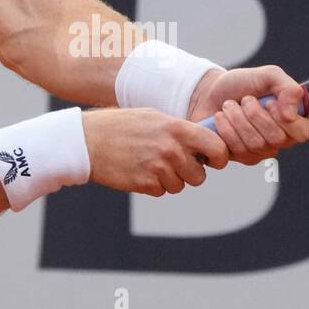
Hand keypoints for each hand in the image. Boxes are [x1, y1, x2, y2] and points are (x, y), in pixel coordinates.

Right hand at [82, 108, 230, 196]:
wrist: (88, 141)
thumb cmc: (122, 125)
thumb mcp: (154, 117)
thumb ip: (181, 129)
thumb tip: (206, 142)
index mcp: (177, 128)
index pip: (217, 147)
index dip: (220, 157)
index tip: (215, 161)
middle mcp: (171, 149)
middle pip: (200, 176)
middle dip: (190, 173)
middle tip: (175, 164)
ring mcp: (158, 168)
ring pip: (180, 186)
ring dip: (171, 180)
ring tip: (151, 164)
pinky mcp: (145, 184)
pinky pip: (162, 191)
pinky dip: (154, 185)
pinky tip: (140, 170)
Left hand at [186, 65, 308, 165]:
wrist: (210, 92)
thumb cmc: (242, 84)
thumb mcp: (269, 75)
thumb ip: (288, 88)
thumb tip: (292, 113)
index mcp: (293, 120)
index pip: (301, 133)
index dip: (285, 119)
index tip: (269, 102)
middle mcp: (280, 140)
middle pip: (276, 139)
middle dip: (255, 114)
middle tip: (245, 99)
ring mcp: (260, 152)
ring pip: (255, 144)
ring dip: (237, 118)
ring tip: (230, 105)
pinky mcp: (240, 157)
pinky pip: (236, 149)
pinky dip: (225, 128)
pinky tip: (221, 118)